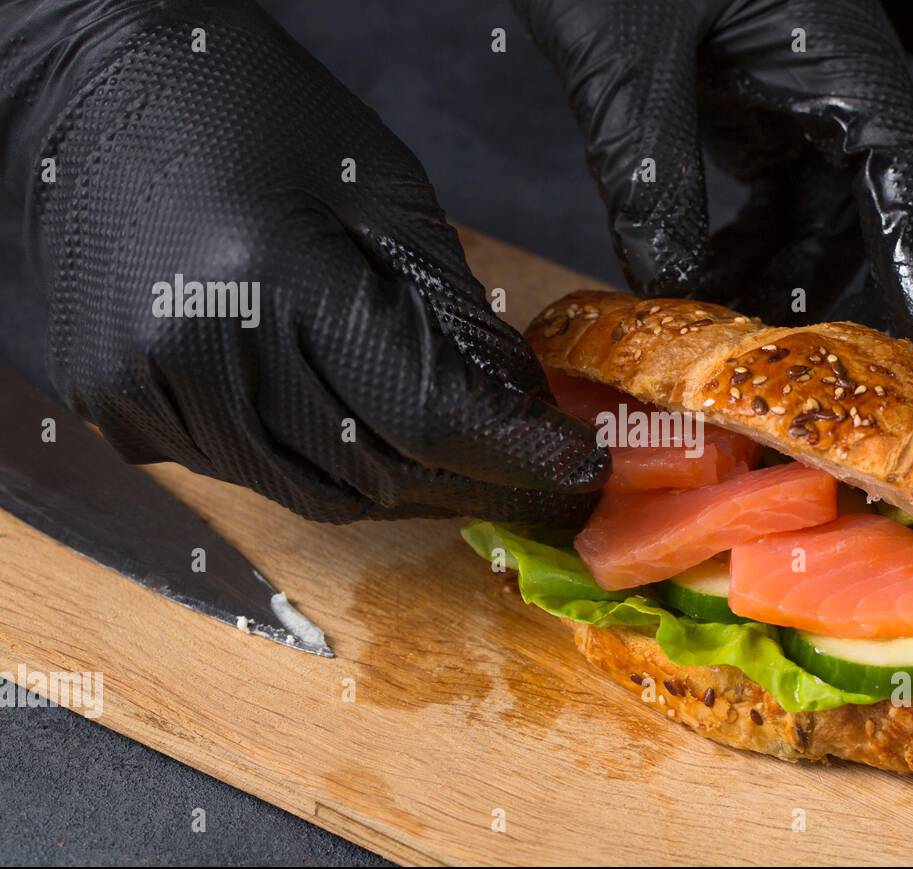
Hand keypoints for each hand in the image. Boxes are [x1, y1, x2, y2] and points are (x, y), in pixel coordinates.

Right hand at [1, 0, 606, 523]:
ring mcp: (148, 393)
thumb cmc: (248, 110)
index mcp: (270, 276)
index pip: (427, 415)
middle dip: (474, 480)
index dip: (516, 452)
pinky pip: (257, 476)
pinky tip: (368, 435)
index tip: (579, 463)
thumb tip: (519, 406)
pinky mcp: (122, 412)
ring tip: (464, 461)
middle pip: (376, 474)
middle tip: (535, 470)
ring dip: (407, 489)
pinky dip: (330, 470)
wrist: (96, 92)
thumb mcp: (382, 189)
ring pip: (317, 496)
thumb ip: (454, 311)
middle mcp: (198, 354)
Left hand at [516, 0, 912, 370]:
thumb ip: (653, 182)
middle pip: (878, 205)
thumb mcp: (628, 67)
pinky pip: (777, 189)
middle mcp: (835, 71)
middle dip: (848, 288)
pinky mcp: (755, 94)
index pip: (909, 183)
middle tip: (828, 370)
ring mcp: (798, 83)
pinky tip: (709, 279)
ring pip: (824, 207)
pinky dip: (750, 243)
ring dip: (783, 275)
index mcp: (839, 51)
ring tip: (734, 331)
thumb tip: (669, 292)